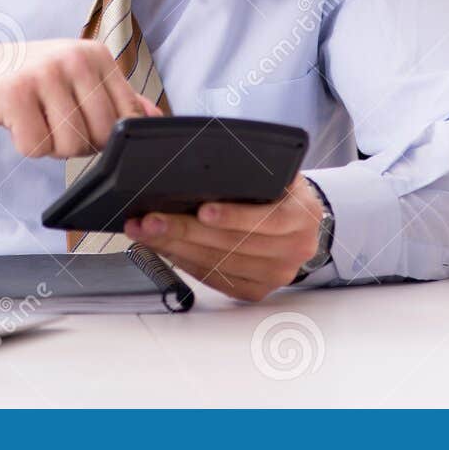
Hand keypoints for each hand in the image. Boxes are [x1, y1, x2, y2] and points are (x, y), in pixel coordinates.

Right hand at [0, 32, 163, 157]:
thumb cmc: (24, 76)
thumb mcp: (73, 76)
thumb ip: (114, 96)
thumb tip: (155, 116)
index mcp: (95, 55)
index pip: (129, 116)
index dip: (110, 137)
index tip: (85, 127)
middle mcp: (74, 59)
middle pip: (102, 136)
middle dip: (78, 145)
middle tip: (52, 124)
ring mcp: (44, 74)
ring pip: (71, 146)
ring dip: (50, 146)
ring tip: (34, 120)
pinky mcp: (14, 94)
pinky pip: (36, 147)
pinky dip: (25, 145)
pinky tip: (15, 122)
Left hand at [123, 177, 326, 301]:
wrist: (298, 220)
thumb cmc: (277, 190)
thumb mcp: (274, 171)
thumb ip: (249, 169)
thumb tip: (197, 159)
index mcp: (302, 214)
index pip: (266, 219)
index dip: (233, 216)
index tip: (202, 211)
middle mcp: (295, 248)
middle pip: (233, 244)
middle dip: (185, 231)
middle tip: (151, 221)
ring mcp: (277, 274)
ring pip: (219, 264)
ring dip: (176, 249)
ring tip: (146, 234)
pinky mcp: (258, 290)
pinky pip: (217, 280)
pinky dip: (187, 264)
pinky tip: (165, 250)